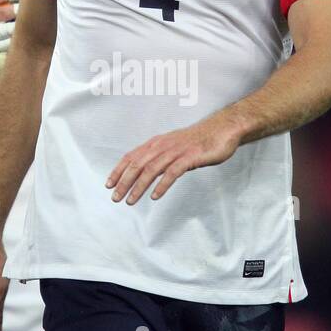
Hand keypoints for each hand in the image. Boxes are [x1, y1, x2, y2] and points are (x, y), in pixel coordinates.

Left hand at [105, 115, 241, 204]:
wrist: (222, 129)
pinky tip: (155, 196)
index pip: (131, 157)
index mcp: (156, 143)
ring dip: (138, 186)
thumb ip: (159, 157)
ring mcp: (176, 151)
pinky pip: (172, 173)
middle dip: (124, 182)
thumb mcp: (173, 147)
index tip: (108, 184)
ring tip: (130, 201)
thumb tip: (145, 171)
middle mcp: (162, 145)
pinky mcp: (190, 157)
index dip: (118, 171)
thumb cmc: (197, 140)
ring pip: (151, 170)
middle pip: (137, 165)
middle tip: (115, 198)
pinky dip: (162, 185)